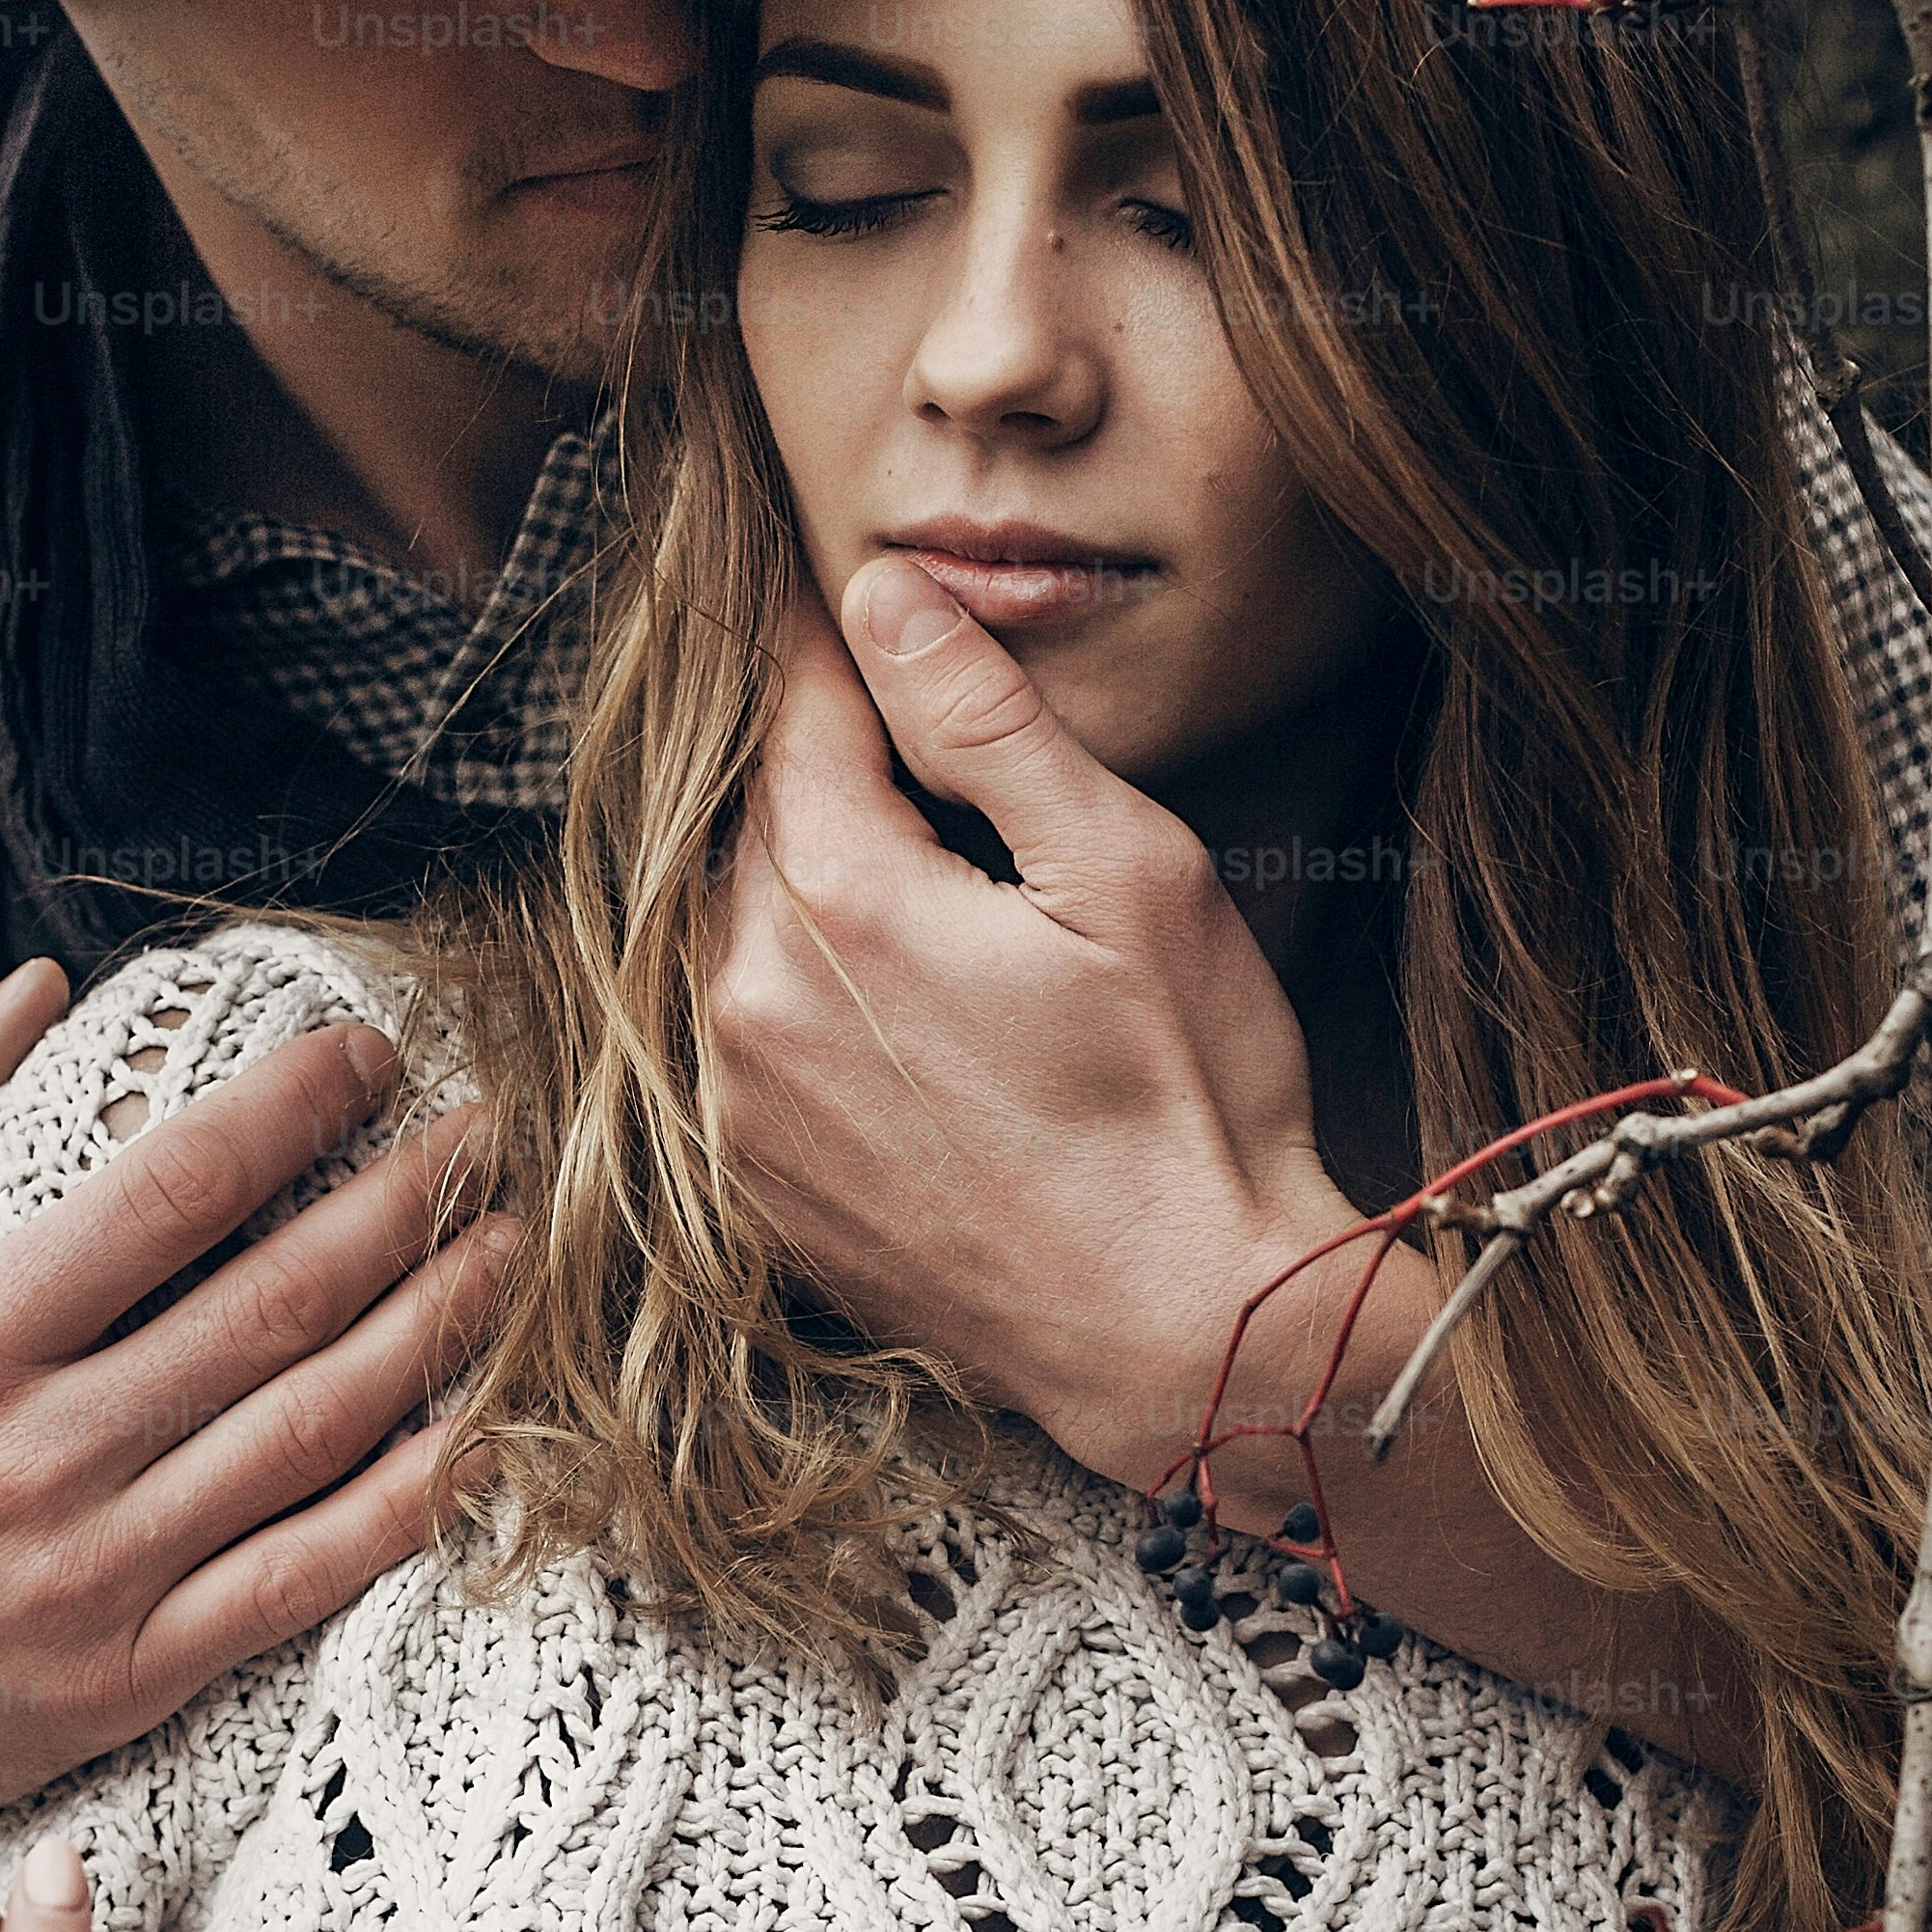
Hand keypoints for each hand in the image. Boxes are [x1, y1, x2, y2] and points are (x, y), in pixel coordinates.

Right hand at [0, 961, 504, 1883]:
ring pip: (313, 1431)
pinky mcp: (132, 1670)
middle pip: (276, 1304)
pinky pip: (302, 1580)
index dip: (292, 1108)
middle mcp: (43, 1454)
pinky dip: (405, 1508)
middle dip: (405, 1205)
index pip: (175, 1191)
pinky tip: (484, 1436)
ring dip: (435, 1333)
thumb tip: (32, 989)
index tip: (369, 1056)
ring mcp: (99, 1572)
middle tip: (491, 1136)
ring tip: (513, 1253)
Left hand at [709, 564, 1762, 1788]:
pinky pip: (747, 1041)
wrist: (1181, 1339)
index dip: (833, 640)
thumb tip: (883, 597)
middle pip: (762, 820)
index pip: (798, 708)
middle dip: (831, 772)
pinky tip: (909, 1019)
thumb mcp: (1128, 876)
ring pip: (744, 930)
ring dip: (813, 889)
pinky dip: (805, 1000)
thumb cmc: (1187, 1103)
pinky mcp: (758, 1186)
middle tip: (918, 751)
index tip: (848, 593)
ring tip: (929, 896)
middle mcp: (753, 997)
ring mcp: (743, 1104)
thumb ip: (990, 724)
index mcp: (841, 899)